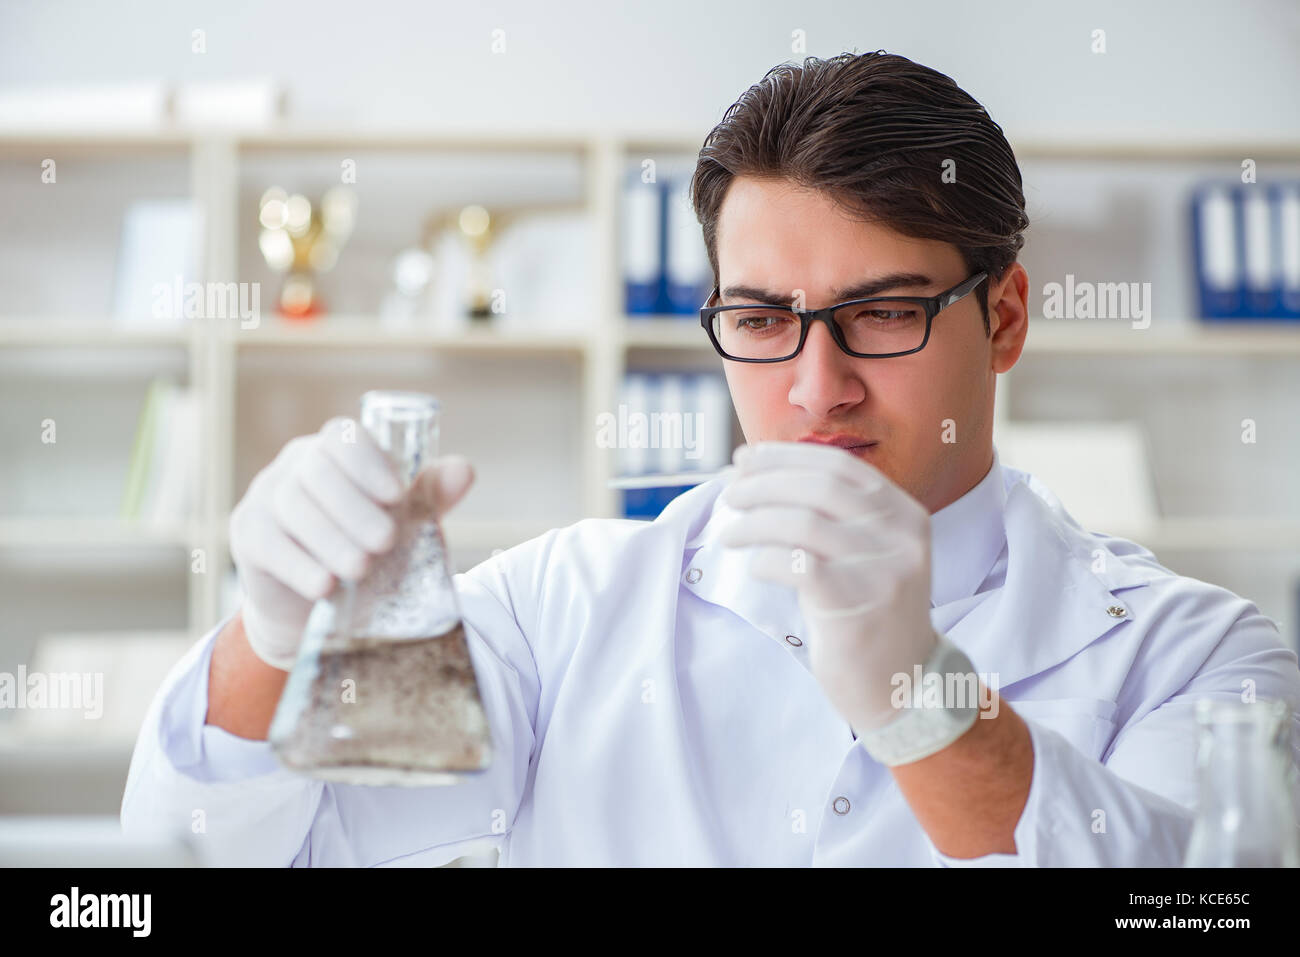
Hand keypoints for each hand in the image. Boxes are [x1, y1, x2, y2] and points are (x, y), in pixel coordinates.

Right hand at [228, 416, 475, 669]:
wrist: (316, 602)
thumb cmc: (366, 546)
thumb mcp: (403, 521)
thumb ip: (430, 495)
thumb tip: (465, 470)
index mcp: (334, 451)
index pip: (343, 437)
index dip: (369, 462)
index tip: (397, 495)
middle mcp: (295, 464)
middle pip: (316, 472)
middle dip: (354, 509)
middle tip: (386, 542)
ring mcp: (265, 496)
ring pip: (292, 506)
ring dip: (330, 539)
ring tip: (361, 569)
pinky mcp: (247, 535)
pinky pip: (269, 544)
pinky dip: (300, 566)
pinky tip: (325, 586)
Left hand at [717, 441, 937, 732]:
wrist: (902, 685)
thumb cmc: (866, 613)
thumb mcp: (863, 553)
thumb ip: (830, 515)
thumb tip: (756, 473)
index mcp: (904, 513)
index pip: (838, 466)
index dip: (785, 457)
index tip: (743, 459)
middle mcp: (901, 536)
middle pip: (818, 487)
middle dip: (762, 484)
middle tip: (728, 494)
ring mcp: (883, 569)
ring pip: (803, 522)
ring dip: (754, 523)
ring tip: (729, 534)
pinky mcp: (858, 604)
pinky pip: (798, 565)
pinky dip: (766, 561)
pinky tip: (755, 568)